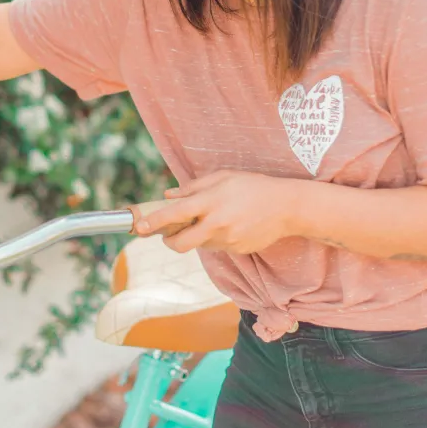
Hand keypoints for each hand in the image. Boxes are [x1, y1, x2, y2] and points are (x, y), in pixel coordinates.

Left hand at [134, 170, 296, 254]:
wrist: (286, 207)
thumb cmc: (252, 186)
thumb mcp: (223, 177)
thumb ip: (193, 187)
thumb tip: (168, 196)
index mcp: (211, 202)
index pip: (175, 214)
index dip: (155, 222)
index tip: (140, 227)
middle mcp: (217, 224)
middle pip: (180, 243)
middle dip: (168, 241)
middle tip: (167, 234)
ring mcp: (227, 240)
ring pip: (198, 245)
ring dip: (195, 236)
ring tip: (211, 219)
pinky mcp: (236, 250)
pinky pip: (216, 246)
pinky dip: (214, 238)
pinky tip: (230, 224)